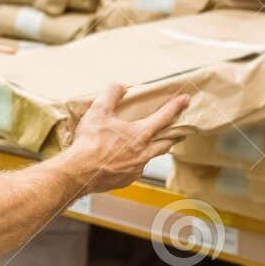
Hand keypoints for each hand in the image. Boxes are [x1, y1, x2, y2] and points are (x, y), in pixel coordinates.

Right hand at [58, 83, 189, 193]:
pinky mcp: (126, 180)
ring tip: (153, 147)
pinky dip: (134, 163)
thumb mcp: (98, 111)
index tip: (185, 100)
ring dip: (155, 150)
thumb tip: (119, 85)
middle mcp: (143, 152)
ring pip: (151, 157)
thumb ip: (111, 94)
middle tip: (180, 132)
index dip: (175, 106)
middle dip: (175, 136)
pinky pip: (135, 170)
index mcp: (140, 134)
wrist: (79, 172)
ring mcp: (136, 168)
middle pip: (166, 143)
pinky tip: (125, 161)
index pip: (164, 117)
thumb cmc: (89, 143)